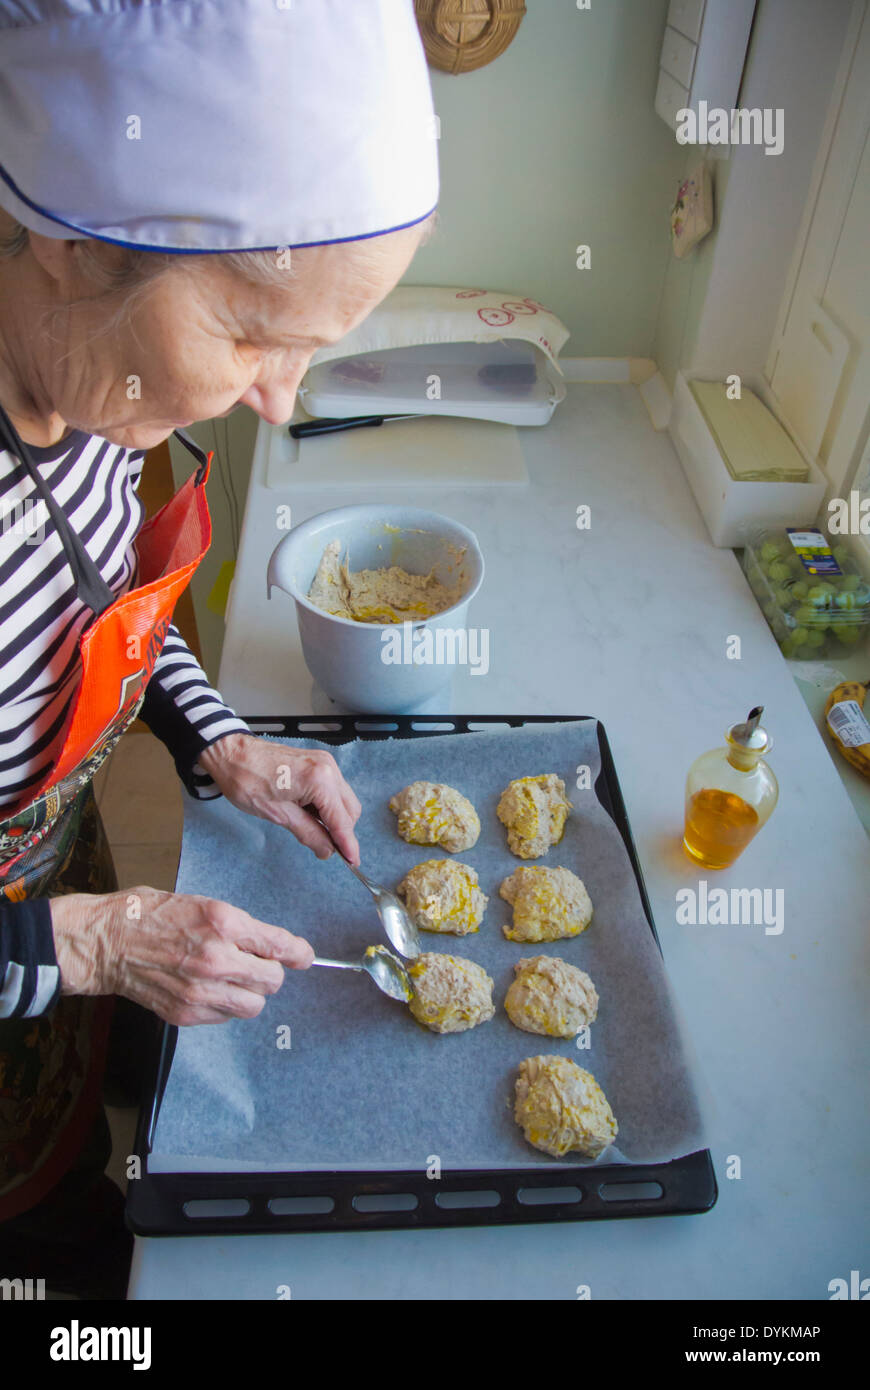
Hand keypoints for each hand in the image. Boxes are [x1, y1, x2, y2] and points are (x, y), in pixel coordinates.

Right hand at [50, 885, 313, 1025]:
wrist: (107, 942)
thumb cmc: (151, 915)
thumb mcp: (202, 904)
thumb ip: (239, 927)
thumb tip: (270, 945)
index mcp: (222, 922)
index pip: (278, 945)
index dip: (298, 953)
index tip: (304, 957)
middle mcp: (216, 958)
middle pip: (272, 981)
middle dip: (271, 972)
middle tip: (257, 964)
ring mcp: (201, 990)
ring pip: (253, 1005)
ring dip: (250, 993)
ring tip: (232, 978)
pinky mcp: (187, 1012)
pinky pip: (225, 1016)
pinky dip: (225, 1005)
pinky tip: (209, 988)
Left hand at [198, 733, 361, 864]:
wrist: (231, 753)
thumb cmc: (247, 780)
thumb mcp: (278, 814)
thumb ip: (309, 833)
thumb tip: (327, 850)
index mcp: (320, 780)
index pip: (342, 820)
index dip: (348, 844)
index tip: (353, 862)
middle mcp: (328, 768)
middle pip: (349, 810)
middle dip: (341, 831)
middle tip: (325, 848)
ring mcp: (325, 763)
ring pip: (343, 800)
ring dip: (334, 819)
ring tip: (310, 828)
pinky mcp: (319, 763)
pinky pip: (333, 790)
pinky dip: (326, 806)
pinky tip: (309, 813)